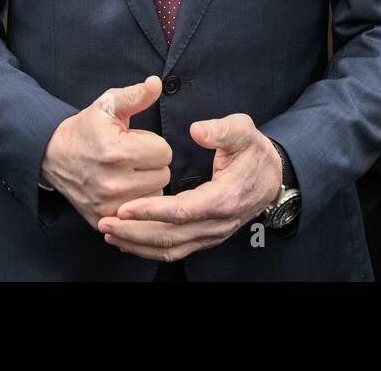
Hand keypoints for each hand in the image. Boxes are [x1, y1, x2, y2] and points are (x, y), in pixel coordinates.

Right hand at [40, 76, 172, 228]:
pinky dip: (137, 201)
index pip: (165, 152)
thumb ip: (136, 95)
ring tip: (127, 172)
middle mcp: (113, 183)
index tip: (135, 141)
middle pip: (164, 174)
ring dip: (147, 183)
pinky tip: (123, 188)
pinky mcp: (103, 219)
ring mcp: (107, 205)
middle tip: (132, 157)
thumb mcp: (108, 105)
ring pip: (155, 194)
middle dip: (152, 163)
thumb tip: (157, 82)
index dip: (153, 143)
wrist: (52, 155)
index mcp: (117, 152)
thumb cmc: (86, 129)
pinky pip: (140, 213)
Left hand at [99, 114, 282, 262]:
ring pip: (170, 249)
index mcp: (224, 198)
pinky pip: (175, 250)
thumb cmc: (255, 153)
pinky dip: (149, 249)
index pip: (182, 211)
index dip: (151, 211)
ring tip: (110, 233)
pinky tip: (129, 241)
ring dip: (137, 244)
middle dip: (134, 232)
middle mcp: (217, 223)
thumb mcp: (244, 132)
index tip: (124, 208)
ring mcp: (212, 234)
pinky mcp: (206, 238)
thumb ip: (221, 130)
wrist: (274, 177)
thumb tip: (197, 130)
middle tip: (106, 223)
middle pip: (170, 236)